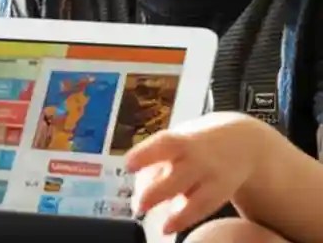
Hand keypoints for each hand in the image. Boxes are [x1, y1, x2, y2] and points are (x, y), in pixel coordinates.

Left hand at [125, 112, 271, 234]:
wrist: (241, 142)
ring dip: (178, 214)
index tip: (128, 165)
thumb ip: (154, 164)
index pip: (162, 145)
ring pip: (197, 197)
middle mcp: (197, 159)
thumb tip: (137, 193)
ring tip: (162, 228)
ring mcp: (212, 176)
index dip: (145, 155)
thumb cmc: (192, 143)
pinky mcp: (221, 192)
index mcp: (180, 141)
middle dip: (158, 191)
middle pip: (179, 175)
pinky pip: (204, 207)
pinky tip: (169, 228)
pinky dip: (186, 218)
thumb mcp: (174, 143)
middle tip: (139, 206)